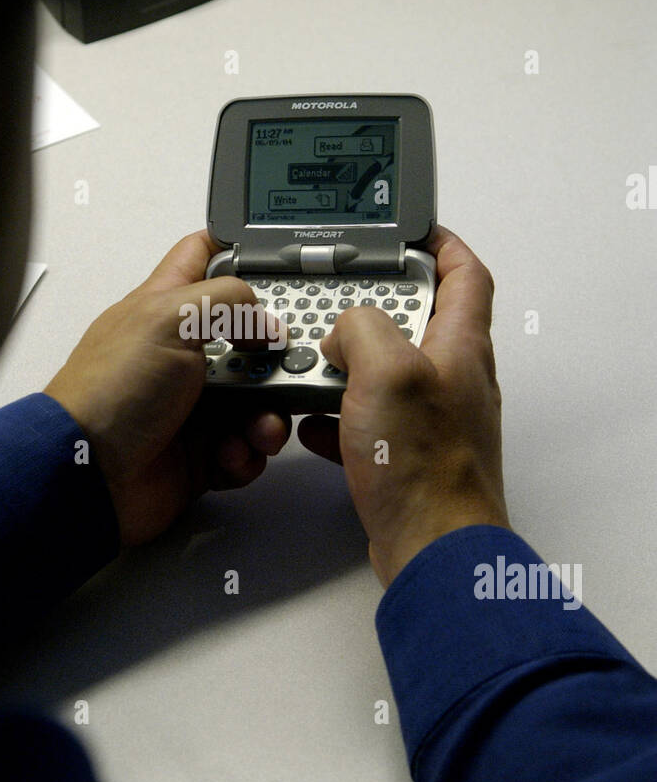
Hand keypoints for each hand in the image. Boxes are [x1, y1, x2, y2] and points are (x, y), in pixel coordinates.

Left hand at [43, 231, 290, 545]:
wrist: (89, 475)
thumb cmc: (111, 391)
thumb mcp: (168, 319)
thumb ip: (228, 300)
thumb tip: (268, 321)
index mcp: (168, 309)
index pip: (204, 258)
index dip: (238, 248)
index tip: (280, 256)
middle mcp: (185, 353)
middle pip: (252, 337)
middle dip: (278, 353)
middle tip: (288, 364)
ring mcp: (196, 404)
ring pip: (259, 399)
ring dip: (268, 415)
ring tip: (257, 428)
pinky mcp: (204, 451)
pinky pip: (247, 447)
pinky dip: (247, 452)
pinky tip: (228, 453)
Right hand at [298, 226, 509, 587]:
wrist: (432, 549)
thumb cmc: (425, 468)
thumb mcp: (386, 371)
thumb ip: (363, 328)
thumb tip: (345, 328)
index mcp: (460, 347)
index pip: (467, 275)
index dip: (442, 245)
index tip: (412, 232)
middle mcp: (453, 380)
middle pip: (417, 323)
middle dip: (371, 311)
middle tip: (338, 307)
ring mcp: (433, 421)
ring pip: (386, 375)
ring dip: (347, 367)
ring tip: (315, 366)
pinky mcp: (408, 457)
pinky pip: (370, 422)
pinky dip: (339, 416)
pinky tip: (313, 423)